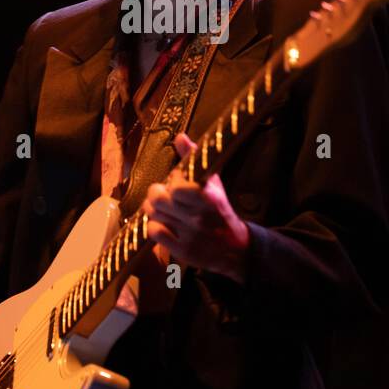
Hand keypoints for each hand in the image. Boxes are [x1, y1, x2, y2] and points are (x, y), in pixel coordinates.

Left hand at [141, 132, 250, 283]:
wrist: (236, 248)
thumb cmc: (219, 210)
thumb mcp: (213, 183)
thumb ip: (194, 159)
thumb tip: (180, 137)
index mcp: (208, 197)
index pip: (176, 185)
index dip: (172, 180)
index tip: (177, 180)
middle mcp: (198, 217)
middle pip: (157, 198)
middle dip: (156, 193)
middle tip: (162, 193)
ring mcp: (189, 235)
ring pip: (153, 214)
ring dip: (154, 209)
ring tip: (163, 208)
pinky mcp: (181, 250)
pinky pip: (153, 232)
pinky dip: (154, 226)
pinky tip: (164, 224)